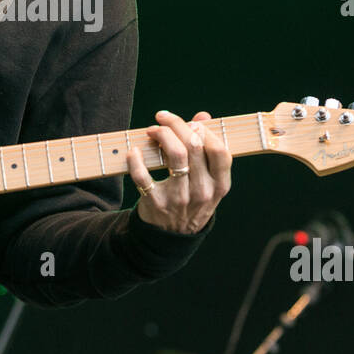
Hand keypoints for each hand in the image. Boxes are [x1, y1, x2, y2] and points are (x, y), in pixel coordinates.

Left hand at [126, 110, 230, 234]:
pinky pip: (143, 176)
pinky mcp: (155, 203)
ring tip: (152, 130)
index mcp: (219, 185)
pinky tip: (134, 151)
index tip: (190, 122)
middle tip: (162, 118)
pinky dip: (136, 159)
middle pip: (194, 146)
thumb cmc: (191, 200)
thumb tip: (203, 116)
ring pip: (175, 155)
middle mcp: (202, 192)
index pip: (220, 151)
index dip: (205, 130)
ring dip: (161, 135)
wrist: (172, 237)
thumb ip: (206, 148)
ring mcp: (179, 199)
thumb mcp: (207, 181)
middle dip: (177, 125)